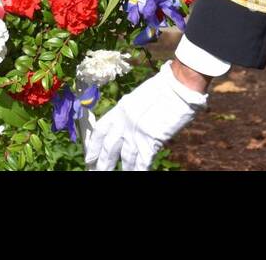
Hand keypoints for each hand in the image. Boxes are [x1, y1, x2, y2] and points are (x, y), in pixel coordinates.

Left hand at [85, 61, 207, 170]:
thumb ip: (130, 113)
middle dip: (102, 163)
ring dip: (121, 170)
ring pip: (124, 159)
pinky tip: (134, 175)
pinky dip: (138, 171)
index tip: (89, 157)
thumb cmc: (162, 88)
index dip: (93, 147)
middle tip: (96, 171)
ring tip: (113, 176)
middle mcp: (123, 123)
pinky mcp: (150, 142)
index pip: (100, 131)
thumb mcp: (138, 98)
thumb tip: (128, 125)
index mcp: (119, 109)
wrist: (177, 87)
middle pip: (108, 148)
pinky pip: (141, 162)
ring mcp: (136, 133)